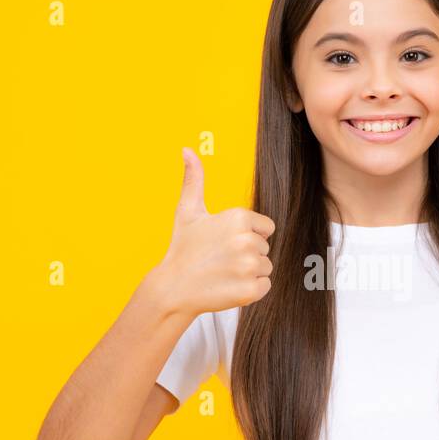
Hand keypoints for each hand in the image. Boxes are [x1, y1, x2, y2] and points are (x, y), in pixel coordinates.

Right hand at [149, 147, 275, 317]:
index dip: (246, 235)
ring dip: (248, 272)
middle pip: (265, 248)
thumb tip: (187, 149)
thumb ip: (194, 179)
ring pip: (265, 267)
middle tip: (220, 259)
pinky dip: (250, 290)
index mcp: (238, 217)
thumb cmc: (183, 249)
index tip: (224, 242)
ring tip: (223, 273)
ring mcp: (249, 266)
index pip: (265, 228)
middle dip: (247, 254)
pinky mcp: (251, 290)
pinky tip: (229, 286)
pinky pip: (265, 286)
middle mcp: (246, 239)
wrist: (173, 288)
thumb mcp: (188, 211)